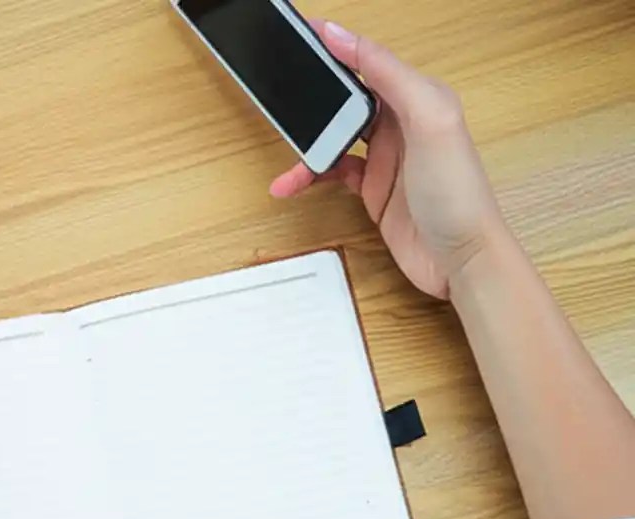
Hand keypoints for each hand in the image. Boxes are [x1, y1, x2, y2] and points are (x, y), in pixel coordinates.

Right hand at [269, 20, 508, 299]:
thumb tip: (344, 38)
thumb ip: (389, 74)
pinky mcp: (374, 188)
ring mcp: (387, 156)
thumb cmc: (458, 193)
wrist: (462, 261)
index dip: (336, 46)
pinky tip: (291, 185)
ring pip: (333, 136)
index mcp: (419, 96)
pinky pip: (331, 171)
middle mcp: (403, 122)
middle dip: (313, 97)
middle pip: (347, 97)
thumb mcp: (429, 120)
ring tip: (285, 153)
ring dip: (306, 144)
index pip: (369, 59)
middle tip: (281, 94)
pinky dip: (308, 175)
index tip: (302, 33)